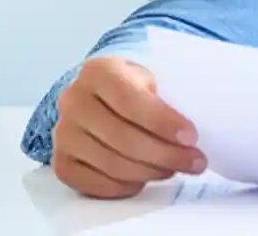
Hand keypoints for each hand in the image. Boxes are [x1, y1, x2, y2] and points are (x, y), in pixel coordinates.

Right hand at [52, 56, 207, 198]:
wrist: (101, 97)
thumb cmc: (134, 88)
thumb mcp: (151, 77)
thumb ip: (168, 95)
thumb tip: (195, 131)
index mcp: (98, 71)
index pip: (129, 99)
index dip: (162, 121)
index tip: (191, 136)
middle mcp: (74, 100)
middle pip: (122, 137)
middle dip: (165, 154)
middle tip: (195, 161)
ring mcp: (64, 133)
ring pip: (112, 164)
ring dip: (151, 172)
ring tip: (175, 168)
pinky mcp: (62, 161)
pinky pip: (97, 184)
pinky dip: (126, 186)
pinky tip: (145, 178)